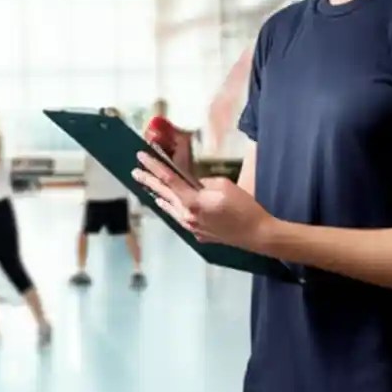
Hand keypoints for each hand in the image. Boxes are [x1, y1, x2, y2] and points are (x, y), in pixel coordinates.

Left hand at [132, 151, 274, 250]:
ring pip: (169, 207)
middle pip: (163, 194)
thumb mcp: (224, 185)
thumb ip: (204, 182)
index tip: (141, 157)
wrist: (257, 234)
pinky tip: (165, 203)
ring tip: (146, 185)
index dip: (153, 166)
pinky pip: (178, 217)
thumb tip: (194, 183)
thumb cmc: (244, 207)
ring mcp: (190, 227)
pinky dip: (169, 207)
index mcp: (192, 202)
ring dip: (157, 194)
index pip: (168, 180)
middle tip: (135, 171)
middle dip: (148, 180)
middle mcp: (186, 215)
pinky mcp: (197, 234)